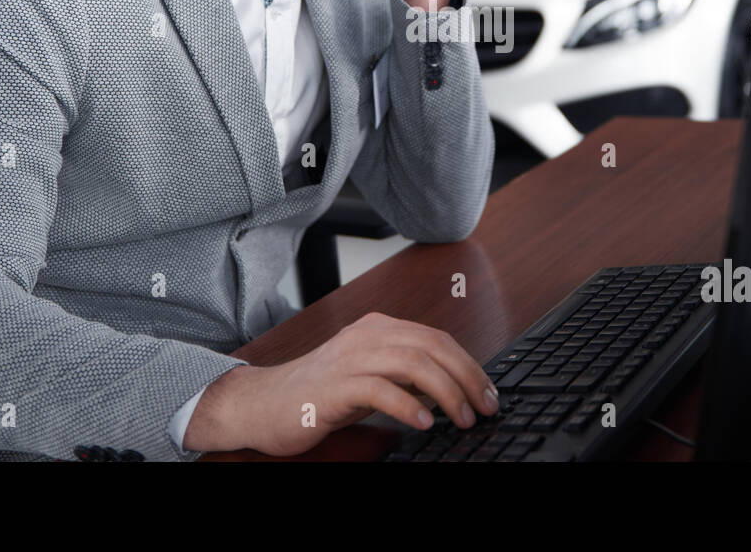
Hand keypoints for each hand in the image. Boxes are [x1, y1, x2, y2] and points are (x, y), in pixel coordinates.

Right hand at [183, 311, 498, 454]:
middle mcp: (367, 335)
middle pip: (432, 347)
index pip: (437, 338)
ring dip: (447, 393)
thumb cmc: (319, 394)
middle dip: (467, 378)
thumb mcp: (370, 377)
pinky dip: (408, 405)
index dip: (469, 364)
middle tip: (486, 407)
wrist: (262, 404)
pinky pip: (380, 389)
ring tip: (463, 418)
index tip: (488, 392)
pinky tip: (425, 422)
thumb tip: (452, 389)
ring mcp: (350, 357)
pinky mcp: (334, 385)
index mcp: (379, 328)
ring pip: (413, 363)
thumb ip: (405, 376)